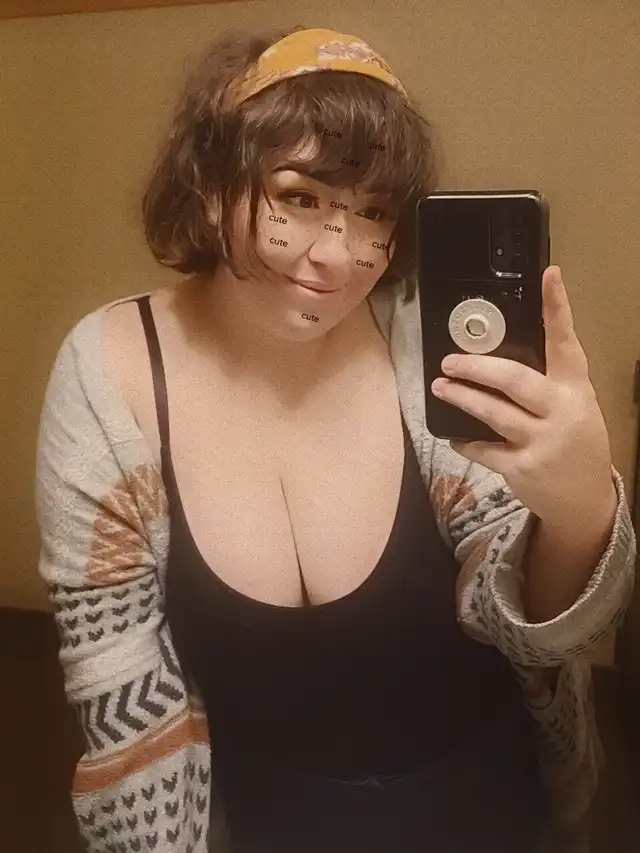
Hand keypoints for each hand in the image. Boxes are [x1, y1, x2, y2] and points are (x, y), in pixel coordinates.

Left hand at [431, 265, 615, 526]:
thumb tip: (496, 362)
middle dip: (477, 368)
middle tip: (449, 361)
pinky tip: (454, 436)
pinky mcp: (522, 468)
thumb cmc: (576, 444)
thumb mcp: (574, 408)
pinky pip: (484, 449)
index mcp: (576, 390)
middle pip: (515, 379)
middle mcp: (561, 412)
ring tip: (440, 387)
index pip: (566, 342)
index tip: (549, 274)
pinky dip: (466, 441)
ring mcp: (542, 442)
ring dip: (462, 398)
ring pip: (493, 413)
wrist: (585, 500)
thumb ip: (547, 387)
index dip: (557, 307)